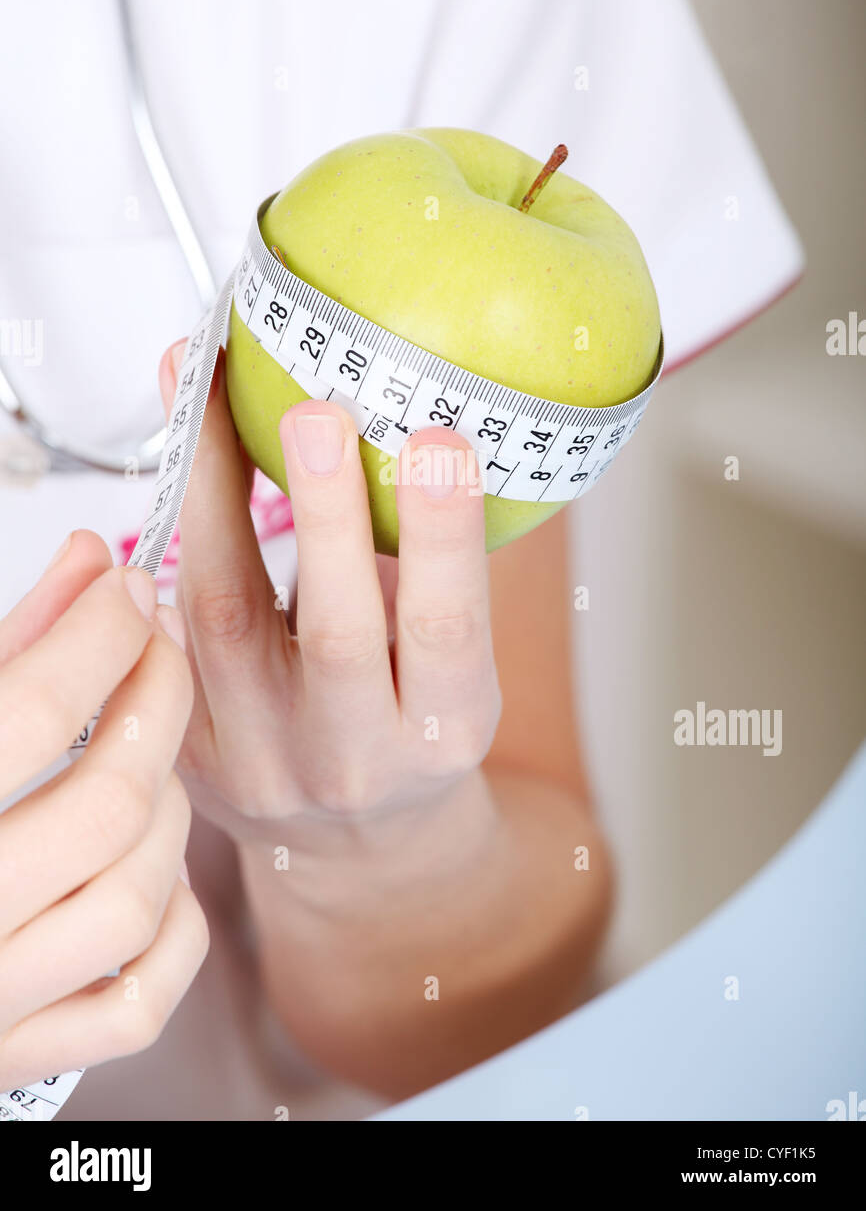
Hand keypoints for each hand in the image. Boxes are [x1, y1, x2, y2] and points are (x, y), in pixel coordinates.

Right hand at [0, 532, 208, 1090]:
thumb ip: (6, 644)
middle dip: (156, 702)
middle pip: (108, 804)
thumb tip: (92, 563)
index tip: (124, 590)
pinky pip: (137, 1000)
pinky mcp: (12, 1057)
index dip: (100, 635)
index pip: (35, 712)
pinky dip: (170, 925)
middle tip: (158, 646)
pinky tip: (151, 868)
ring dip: (167, 807)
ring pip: (135, 899)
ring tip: (147, 752)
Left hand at [158, 341, 502, 848]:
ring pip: (221, 623)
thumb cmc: (412, 726)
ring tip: (207, 388)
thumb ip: (432, 578)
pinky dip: (170, 527)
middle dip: (324, 516)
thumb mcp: (456, 673)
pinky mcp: (187, 746)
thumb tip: (411, 424)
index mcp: (442, 733)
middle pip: (334, 638)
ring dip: (215, 493)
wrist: (355, 842)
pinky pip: (166, 629)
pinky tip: (175, 447)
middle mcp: (350, 758)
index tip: (439, 441)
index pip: (447, 632)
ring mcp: (258, 760)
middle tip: (317, 410)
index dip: (443, 538)